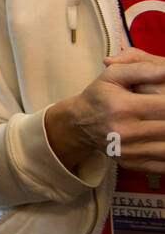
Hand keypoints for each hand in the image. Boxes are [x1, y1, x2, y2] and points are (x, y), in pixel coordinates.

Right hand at [45, 49, 164, 173]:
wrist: (79, 123)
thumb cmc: (100, 96)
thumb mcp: (112, 75)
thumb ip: (140, 69)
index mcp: (123, 106)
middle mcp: (126, 131)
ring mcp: (129, 150)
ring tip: (164, 123)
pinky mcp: (132, 163)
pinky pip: (163, 164)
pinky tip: (163, 139)